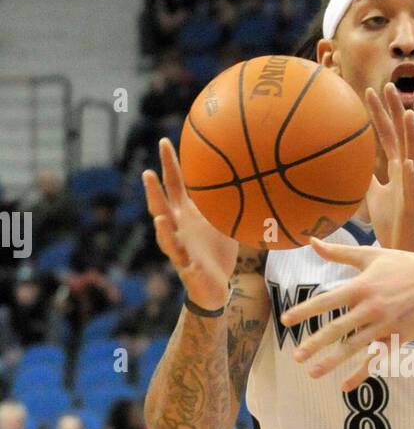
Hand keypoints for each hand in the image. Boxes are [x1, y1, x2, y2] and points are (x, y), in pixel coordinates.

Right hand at [142, 137, 238, 308]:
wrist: (216, 286)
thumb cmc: (218, 251)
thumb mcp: (225, 221)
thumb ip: (228, 200)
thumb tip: (249, 175)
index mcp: (185, 214)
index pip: (174, 184)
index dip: (169, 164)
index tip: (164, 141)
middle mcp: (177, 227)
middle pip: (162, 204)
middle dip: (154, 189)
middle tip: (148, 171)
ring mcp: (178, 247)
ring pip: (164, 233)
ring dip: (160, 221)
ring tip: (158, 213)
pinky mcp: (185, 266)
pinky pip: (177, 255)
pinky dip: (172, 245)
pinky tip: (167, 233)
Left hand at [280, 241, 413, 390]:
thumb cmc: (404, 265)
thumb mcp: (371, 255)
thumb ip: (339, 252)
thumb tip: (311, 240)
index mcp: (361, 286)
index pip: (327, 300)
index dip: (305, 310)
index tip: (286, 320)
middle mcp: (370, 307)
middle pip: (338, 328)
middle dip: (315, 343)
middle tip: (296, 356)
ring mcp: (384, 325)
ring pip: (354, 347)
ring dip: (332, 362)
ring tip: (313, 373)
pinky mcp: (397, 338)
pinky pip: (376, 359)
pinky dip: (360, 373)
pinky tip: (345, 386)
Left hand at [363, 83, 413, 253]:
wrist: (408, 256)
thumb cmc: (394, 229)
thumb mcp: (375, 200)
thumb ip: (366, 181)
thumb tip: (348, 166)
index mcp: (398, 172)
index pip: (389, 136)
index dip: (380, 115)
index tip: (368, 91)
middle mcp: (408, 176)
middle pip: (403, 137)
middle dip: (396, 112)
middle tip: (387, 85)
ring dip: (412, 136)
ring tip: (407, 114)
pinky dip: (413, 175)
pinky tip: (408, 162)